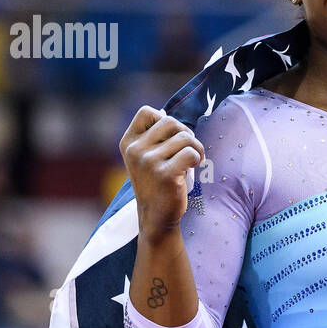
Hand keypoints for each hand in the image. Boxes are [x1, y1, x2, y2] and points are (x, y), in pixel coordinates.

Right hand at [119, 106, 205, 240]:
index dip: (165, 119)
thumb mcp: (145, 156)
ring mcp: (148, 162)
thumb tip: (166, 112)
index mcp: (128, 142)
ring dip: (196, 147)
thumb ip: (152, 136)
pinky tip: (194, 167)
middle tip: (188, 149)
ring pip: (185, 137)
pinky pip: (191, 152)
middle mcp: (135, 150)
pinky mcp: (164, 174)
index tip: (170, 138)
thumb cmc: (156, 182)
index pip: (147, 111)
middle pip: (171, 122)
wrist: (156, 216)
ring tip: (194, 160)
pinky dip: (198, 158)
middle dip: (186, 133)